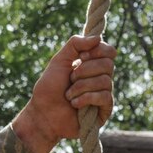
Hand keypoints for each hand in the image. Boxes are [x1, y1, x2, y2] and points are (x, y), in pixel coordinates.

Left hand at [11, 35, 115, 152]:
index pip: (109, 52)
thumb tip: (98, 38)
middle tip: (71, 78)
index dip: (97, 51)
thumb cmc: (49, 88)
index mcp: (92, 64)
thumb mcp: (59, 60)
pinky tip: (75, 103)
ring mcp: (103, 94)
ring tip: (68, 94)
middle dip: (85, 70)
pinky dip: (87, 98)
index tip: (81, 56)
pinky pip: (105, 97)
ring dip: (82, 86)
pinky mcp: (104, 110)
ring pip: (106, 81)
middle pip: (109, 64)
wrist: (43, 114)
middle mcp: (100, 77)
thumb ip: (75, 44)